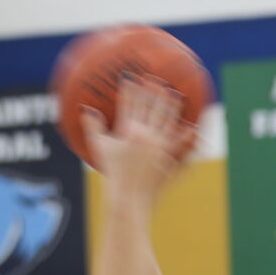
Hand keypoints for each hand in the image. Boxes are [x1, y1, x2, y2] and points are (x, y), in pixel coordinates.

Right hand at [83, 77, 192, 200]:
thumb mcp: (100, 148)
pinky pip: (178, 143)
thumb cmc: (113, 173)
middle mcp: (144, 136)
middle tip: (157, 80)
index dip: (131, 90)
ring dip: (171, 106)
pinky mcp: (168, 158)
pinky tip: (191, 126)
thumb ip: (93, 126)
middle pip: (151, 108)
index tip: (132, 77)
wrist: (127, 197)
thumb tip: (85, 109)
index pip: (129, 104)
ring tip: (175, 95)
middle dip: (153, 92)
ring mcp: (158, 146)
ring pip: (166, 120)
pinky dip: (185, 134)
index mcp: (127, 131)